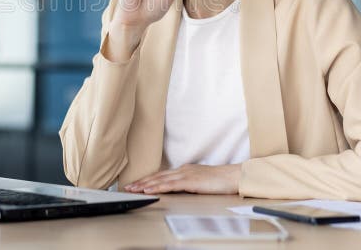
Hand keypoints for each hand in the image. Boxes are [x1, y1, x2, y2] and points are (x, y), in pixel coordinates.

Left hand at [123, 164, 241, 194]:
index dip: (148, 179)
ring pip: (160, 180)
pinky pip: (170, 185)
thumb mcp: (200, 181)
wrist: (233, 176)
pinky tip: (149, 190)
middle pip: (157, 176)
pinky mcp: (190, 181)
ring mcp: (185, 175)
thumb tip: (178, 189)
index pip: (162, 175)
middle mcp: (182, 170)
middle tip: (128, 187)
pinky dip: (157, 187)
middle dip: (141, 182)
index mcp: (185, 170)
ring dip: (145, 184)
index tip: (136, 184)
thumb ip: (189, 183)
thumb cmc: (220, 181)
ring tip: (133, 189)